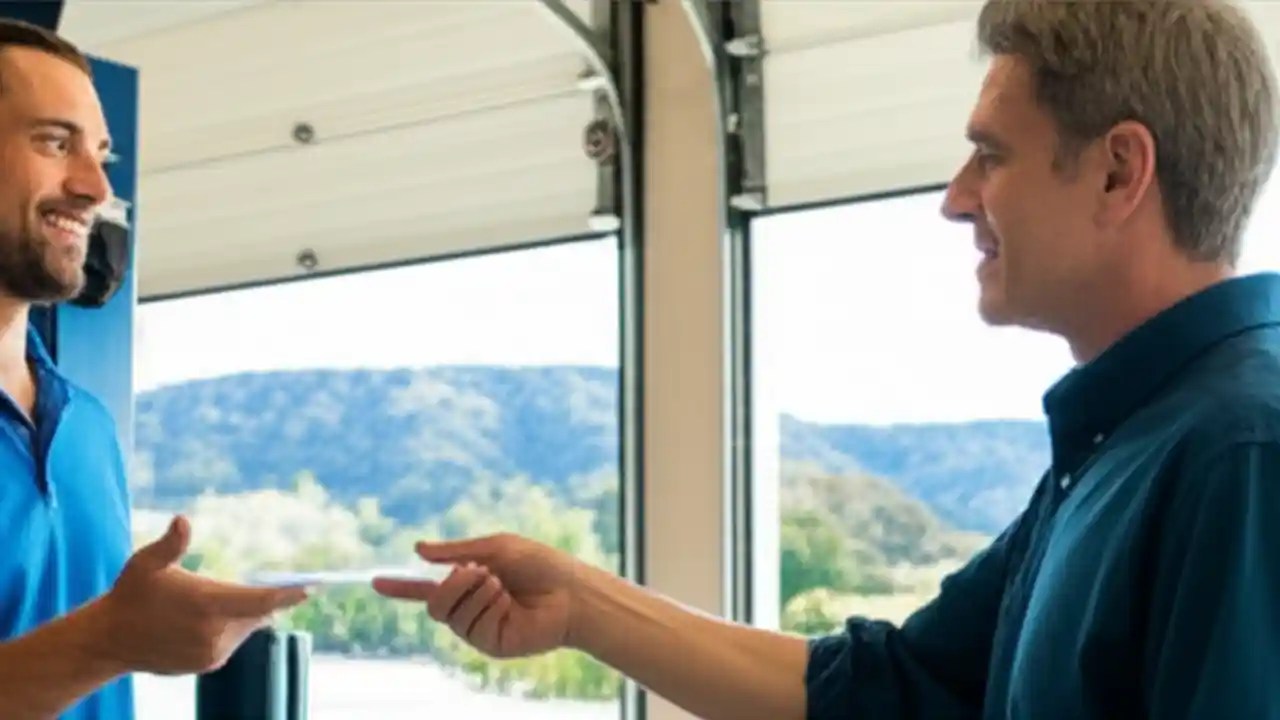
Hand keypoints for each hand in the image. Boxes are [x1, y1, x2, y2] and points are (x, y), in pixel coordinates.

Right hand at [87, 516, 307, 674]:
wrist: (109, 639)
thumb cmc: (131, 593)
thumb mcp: (146, 563)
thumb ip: (171, 544)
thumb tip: (183, 520)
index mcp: (207, 604)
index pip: (260, 601)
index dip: (287, 595)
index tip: (311, 588)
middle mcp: (213, 633)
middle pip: (257, 613)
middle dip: (259, 599)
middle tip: (247, 586)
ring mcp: (211, 653)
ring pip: (246, 627)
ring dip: (242, 614)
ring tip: (212, 602)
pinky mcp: (207, 664)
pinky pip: (232, 641)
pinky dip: (229, 628)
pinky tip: (205, 620)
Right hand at [372, 532, 577, 658]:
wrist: (572, 592)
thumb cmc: (541, 565)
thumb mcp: (496, 548)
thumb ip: (456, 551)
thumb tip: (418, 549)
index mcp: (470, 585)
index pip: (427, 589)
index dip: (401, 587)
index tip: (375, 581)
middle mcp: (471, 610)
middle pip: (434, 604)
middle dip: (451, 583)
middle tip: (481, 571)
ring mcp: (480, 630)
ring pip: (449, 615)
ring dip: (474, 592)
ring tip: (500, 584)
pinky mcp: (491, 646)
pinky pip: (470, 627)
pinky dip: (487, 607)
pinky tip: (508, 603)